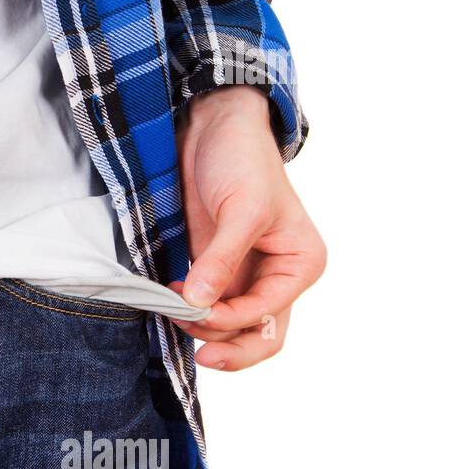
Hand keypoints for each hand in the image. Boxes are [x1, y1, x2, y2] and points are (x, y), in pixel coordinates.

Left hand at [171, 86, 325, 370]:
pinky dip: (188, 311)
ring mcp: (245, 276)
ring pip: (230, 328)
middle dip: (222, 340)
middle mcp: (278, 277)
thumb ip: (222, 259)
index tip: (191, 307)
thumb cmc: (241, 160)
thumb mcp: (240, 209)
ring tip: (170, 307)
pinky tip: (168, 299)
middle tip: (183, 330)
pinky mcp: (215, 269)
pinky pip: (207, 307)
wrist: (212, 128)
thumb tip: (200, 304)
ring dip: (200, 327)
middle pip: (257, 335)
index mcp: (300, 264)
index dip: (228, 320)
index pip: (267, 315)